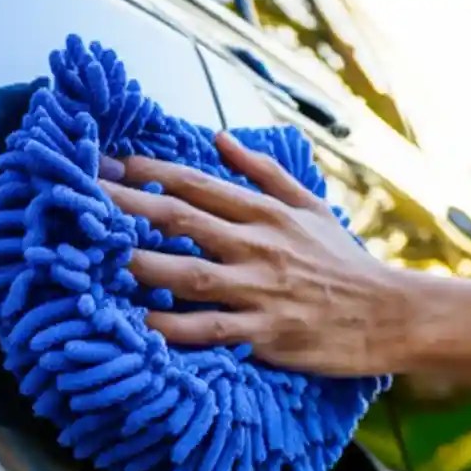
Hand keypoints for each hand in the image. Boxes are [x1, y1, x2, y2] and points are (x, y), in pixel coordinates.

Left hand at [98, 131, 410, 375]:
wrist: (390, 314)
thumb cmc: (346, 263)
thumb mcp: (310, 206)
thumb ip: (263, 172)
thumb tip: (219, 138)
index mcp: (266, 213)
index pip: (196, 183)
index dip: (148, 172)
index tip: (106, 165)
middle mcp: (257, 245)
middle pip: (179, 219)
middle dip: (126, 207)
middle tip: (80, 199)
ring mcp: (260, 290)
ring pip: (186, 273)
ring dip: (138, 263)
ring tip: (94, 259)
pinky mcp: (266, 333)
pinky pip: (208, 329)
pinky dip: (172, 327)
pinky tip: (138, 324)